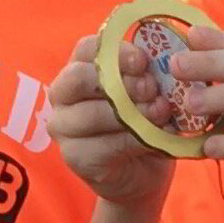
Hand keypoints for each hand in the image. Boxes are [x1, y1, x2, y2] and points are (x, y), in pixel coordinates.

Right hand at [48, 36, 174, 208]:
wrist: (143, 173)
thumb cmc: (143, 122)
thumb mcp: (146, 93)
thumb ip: (145, 74)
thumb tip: (162, 57)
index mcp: (76, 69)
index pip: (86, 48)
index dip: (117, 51)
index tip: (144, 61)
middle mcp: (61, 95)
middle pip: (78, 77)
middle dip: (121, 81)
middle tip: (152, 88)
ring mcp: (62, 127)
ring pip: (93, 113)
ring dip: (133, 113)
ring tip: (161, 113)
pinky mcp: (75, 157)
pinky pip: (107, 145)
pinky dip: (136, 139)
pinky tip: (156, 138)